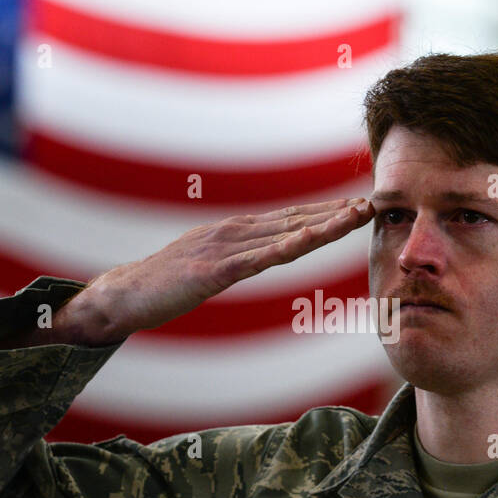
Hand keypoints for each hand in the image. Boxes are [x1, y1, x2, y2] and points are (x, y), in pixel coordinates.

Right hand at [34, 196, 374, 345]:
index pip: (291, 219)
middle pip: (295, 220)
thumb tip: (264, 256)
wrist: (123, 294)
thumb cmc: (165, 283)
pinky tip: (311, 239)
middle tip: (373, 203)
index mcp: (235, 231)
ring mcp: (224, 248)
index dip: (327, 213)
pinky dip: (287, 246)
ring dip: (323, 225)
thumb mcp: (210, 264)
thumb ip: (238, 257)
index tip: (360, 207)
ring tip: (355, 216)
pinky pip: (258, 258)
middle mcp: (234, 231)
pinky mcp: (213, 270)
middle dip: (335, 213)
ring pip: (284, 235)